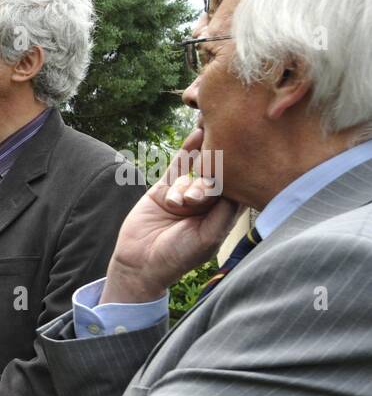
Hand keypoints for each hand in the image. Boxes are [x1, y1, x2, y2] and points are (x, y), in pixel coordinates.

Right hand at [101, 127, 238, 304]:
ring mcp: (185, 193)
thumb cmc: (177, 256)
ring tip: (211, 131)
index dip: (246, 169)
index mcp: (223, 215)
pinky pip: (178, 166)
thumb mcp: (207, 237)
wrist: (139, 264)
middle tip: (213, 164)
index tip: (255, 149)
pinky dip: (186, 150)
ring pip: (198, 167)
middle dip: (218, 165)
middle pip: (219, 172)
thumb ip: (224, 211)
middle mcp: (207, 202)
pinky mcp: (164, 189)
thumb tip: (239, 182)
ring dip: (204, 155)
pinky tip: (196, 134)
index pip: (240, 187)